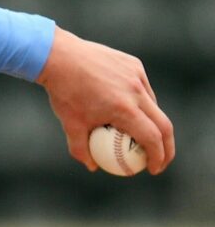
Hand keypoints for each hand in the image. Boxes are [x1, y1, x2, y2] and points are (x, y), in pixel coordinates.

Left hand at [35, 27, 174, 173]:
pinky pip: (143, 87)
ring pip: (153, 104)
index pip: (151, 138)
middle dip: (167, 146)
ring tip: (144, 135)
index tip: (153, 169)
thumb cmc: (64, 93)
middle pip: (163, 124)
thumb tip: (92, 166)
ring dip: (154, 122)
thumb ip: (81, 148)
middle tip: (160, 159)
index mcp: (123, 109)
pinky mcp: (134, 64)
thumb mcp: (69, 124)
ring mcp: (137, 76)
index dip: (158, 157)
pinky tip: (131, 110)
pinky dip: (141, 101)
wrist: (59, 57)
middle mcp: (135, 91)